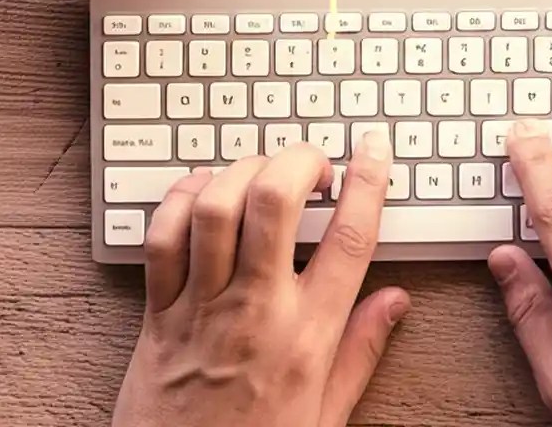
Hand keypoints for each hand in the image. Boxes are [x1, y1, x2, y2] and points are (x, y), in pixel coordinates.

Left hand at [111, 131, 408, 426]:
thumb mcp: (328, 414)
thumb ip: (361, 350)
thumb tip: (395, 302)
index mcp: (308, 336)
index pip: (350, 238)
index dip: (368, 181)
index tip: (373, 150)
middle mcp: (255, 311)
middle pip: (274, 202)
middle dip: (298, 160)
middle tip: (313, 163)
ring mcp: (200, 308)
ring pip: (215, 208)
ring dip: (241, 171)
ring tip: (262, 172)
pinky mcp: (156, 315)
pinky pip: (161, 238)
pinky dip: (180, 200)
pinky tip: (202, 192)